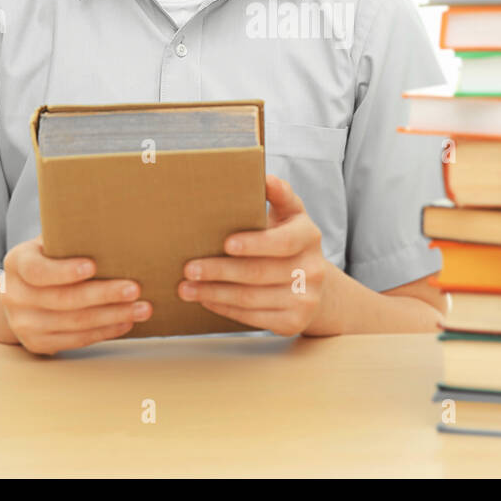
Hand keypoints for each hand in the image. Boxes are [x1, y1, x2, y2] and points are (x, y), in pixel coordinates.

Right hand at [0, 234, 151, 355]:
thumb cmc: (47, 260)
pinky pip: (76, 339)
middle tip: (134, 289)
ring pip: (74, 323)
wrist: (20, 296)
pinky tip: (126, 322)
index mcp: (16, 263)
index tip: (94, 266)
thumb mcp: (48, 243)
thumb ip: (69, 237)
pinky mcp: (37, 343)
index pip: (38, 270)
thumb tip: (113, 223)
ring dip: (113, 316)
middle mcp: (14, 295)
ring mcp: (23, 323)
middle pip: (64, 299)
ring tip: (142, 308)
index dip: (65, 271)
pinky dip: (104, 331)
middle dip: (104, 294)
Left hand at [178, 174, 327, 336]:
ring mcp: (306, 298)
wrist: (314, 285)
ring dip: (214, 292)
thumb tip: (266, 178)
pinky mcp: (295, 322)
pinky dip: (225, 308)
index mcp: (309, 235)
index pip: (282, 241)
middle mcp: (313, 268)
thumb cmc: (289, 242)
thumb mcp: (289, 215)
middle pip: (259, 272)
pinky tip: (206, 299)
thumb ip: (279, 196)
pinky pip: (253, 317)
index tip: (225, 244)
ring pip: (252, 297)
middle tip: (189, 268)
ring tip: (186, 287)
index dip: (254, 244)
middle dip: (219, 271)